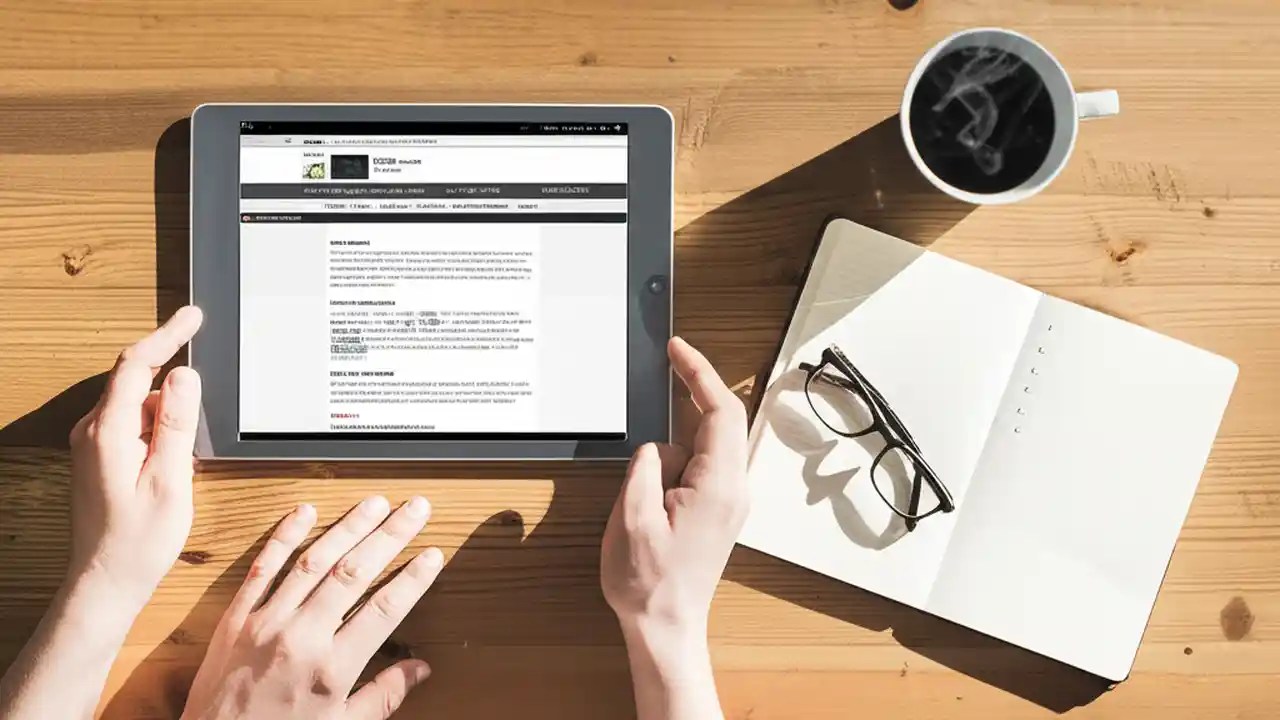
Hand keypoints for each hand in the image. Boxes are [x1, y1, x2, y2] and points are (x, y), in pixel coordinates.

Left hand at [67, 305, 203, 605]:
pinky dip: (158, 425)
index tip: (194, 317)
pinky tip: (176, 451)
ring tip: (191, 441)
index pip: (137, 364)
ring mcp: (93, 444)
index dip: (167, 335)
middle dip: (172, 369)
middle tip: (202, 371)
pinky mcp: (99, 456)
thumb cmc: (139, 540)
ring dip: (168, 408)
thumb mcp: (170, 479)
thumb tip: (186, 377)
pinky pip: (132, 423)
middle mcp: (93, 431)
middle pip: (136, 379)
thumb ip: (177, 424)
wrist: (106, 580)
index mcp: (109, 432)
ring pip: (137, 403)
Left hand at [182, 496, 443, 719]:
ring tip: (374, 504)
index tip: (432, 555)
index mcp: (331, 669)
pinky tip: (305, 513)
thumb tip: (419, 669)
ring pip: (314, 562)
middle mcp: (301, 638)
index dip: (413, 578)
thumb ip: (382, 696)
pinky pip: (263, 568)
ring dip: (348, 527)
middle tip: (414, 509)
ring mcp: (266, 623)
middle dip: (390, 536)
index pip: (384, 609)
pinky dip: (284, 537)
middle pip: (355, 573)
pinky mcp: (236, 618)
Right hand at [601, 337, 746, 719]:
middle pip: (723, 419)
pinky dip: (678, 454)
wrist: (666, 627)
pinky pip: (702, 463)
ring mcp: (728, 499)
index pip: (721, 411)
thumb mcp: (633, 519)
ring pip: (709, 442)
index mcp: (718, 486)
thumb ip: (644, 469)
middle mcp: (733, 489)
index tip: (678, 349)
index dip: (701, 372)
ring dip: (678, 434)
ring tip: (646, 474)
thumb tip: (654, 445)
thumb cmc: (648, 583)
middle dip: (694, 389)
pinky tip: (652, 480)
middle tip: (666, 364)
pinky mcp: (718, 509)